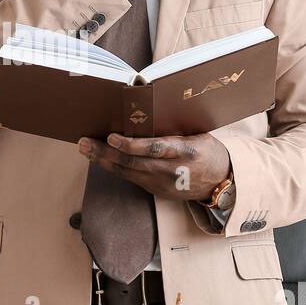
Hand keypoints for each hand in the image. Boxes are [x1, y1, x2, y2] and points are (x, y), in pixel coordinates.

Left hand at [77, 132, 230, 202]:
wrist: (220, 182)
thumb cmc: (207, 151)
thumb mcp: (197, 135)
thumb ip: (173, 130)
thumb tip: (144, 113)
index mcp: (185, 151)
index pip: (154, 148)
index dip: (131, 144)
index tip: (112, 137)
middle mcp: (171, 170)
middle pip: (133, 162)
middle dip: (106, 152)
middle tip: (85, 143)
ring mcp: (162, 184)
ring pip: (127, 173)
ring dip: (104, 161)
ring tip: (85, 150)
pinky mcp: (156, 191)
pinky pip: (131, 178)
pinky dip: (114, 168)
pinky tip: (101, 159)